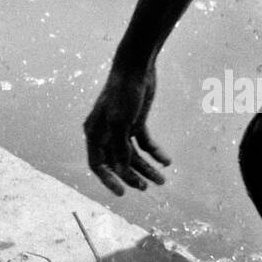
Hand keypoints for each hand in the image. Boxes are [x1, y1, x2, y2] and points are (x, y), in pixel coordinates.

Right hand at [83, 65, 170, 195]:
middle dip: (133, 176)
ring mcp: (121, 128)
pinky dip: (155, 153)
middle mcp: (106, 133)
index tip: (122, 193)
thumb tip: (122, 170)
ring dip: (147, 167)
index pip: (98, 164)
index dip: (109, 180)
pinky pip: (145, 143)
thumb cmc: (123, 92)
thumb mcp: (121, 122)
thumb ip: (120, 148)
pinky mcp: (135, 122)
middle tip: (148, 187)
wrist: (136, 68)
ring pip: (133, 155)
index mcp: (95, 133)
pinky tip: (166, 161)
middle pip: (118, 162)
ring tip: (162, 179)